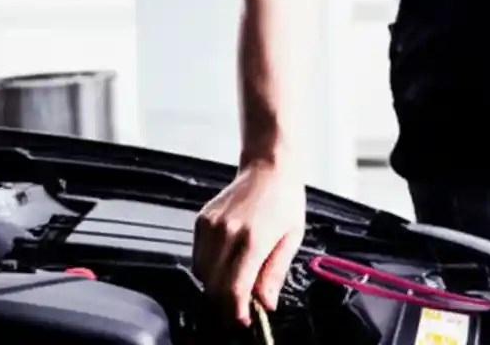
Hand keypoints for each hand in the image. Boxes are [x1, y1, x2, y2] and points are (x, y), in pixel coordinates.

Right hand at [193, 160, 305, 325]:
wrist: (268, 168)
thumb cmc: (284, 200)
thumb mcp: (291, 238)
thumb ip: (275, 273)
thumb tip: (265, 304)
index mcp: (252, 239)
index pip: (234, 289)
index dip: (237, 312)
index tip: (244, 321)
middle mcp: (227, 232)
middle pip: (214, 286)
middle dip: (226, 303)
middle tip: (242, 307)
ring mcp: (210, 225)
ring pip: (202, 273)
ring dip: (216, 286)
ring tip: (236, 282)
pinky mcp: (201, 220)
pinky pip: (198, 256)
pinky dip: (209, 267)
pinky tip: (227, 262)